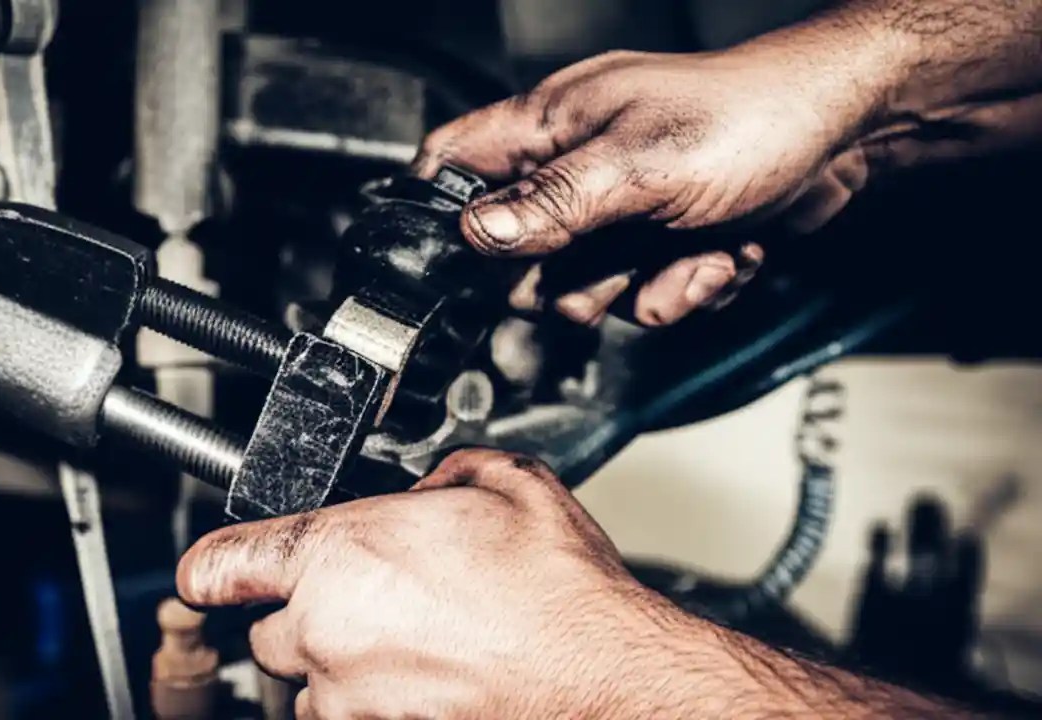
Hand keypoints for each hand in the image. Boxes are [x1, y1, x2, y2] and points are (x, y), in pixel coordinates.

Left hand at [177, 449, 664, 718]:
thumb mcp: (506, 485)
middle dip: (309, 614)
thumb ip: (444, 475)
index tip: (209, 573)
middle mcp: (328, 631)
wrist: (609, 676)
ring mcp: (350, 700)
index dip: (212, 565)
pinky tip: (432, 682)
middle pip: (269, 629)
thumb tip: (432, 487)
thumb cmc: (560, 595)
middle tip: (375, 601)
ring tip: (416, 648)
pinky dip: (376, 705)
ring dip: (343, 667)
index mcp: (342, 553)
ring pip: (310, 687)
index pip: (221, 562)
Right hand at [414, 48, 874, 325]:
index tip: (463, 261)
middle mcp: (575, 169)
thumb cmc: (751, 119)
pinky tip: (723, 254)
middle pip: (519, 257)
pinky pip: (643, 296)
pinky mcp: (660, 242)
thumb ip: (555, 203)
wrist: (847, 136)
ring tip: (696, 252)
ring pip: (586, 290)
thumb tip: (478, 232)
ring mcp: (619, 211)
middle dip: (571, 280)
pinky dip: (687, 287)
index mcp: (551, 127)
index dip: (443, 212)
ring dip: (645, 289)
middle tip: (615, 260)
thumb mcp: (641, 166)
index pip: (455, 163)